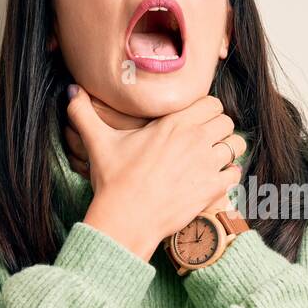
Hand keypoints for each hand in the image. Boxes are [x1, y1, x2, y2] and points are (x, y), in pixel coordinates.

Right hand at [67, 84, 247, 260]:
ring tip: (214, 158)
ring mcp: (206, 164)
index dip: (207, 110)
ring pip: (236, 145)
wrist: (125, 218)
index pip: (212, 103)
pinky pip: (236, 173)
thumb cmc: (114, 180)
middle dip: (219, 129)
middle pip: (227, 122)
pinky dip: (229, 175)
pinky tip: (215, 179)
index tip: (197, 120)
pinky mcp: (212, 189)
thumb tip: (71, 89)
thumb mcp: (98, 142)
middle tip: (205, 140)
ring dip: (228, 150)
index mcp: (174, 123)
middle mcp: (195, 139)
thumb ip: (84, 112)